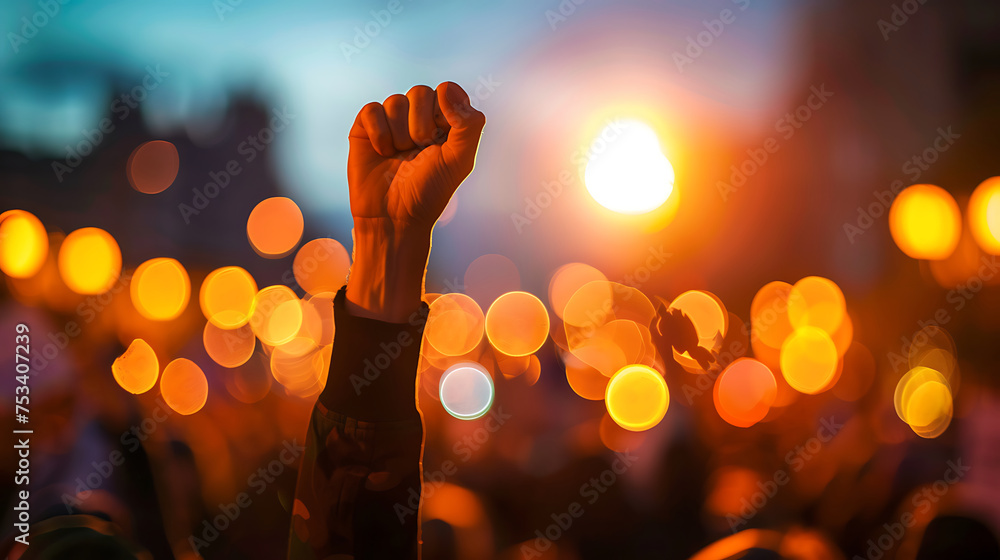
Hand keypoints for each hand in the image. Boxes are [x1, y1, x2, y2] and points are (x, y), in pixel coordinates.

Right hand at [345, 82, 485, 321]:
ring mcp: (391, 120)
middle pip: (420, 92)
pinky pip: (372, 110)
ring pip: (395, 101)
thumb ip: (468, 124)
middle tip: (419, 150)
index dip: (445, 111)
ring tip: (399, 156)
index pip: (447, 91)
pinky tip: (382, 153)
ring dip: (400, 135)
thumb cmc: (430, 191)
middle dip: (421, 126)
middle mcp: (418, 116)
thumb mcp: (459, 160)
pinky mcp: (366, 126)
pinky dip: (379, 133)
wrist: (393, 217)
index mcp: (445, 121)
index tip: (442, 139)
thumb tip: (446, 88)